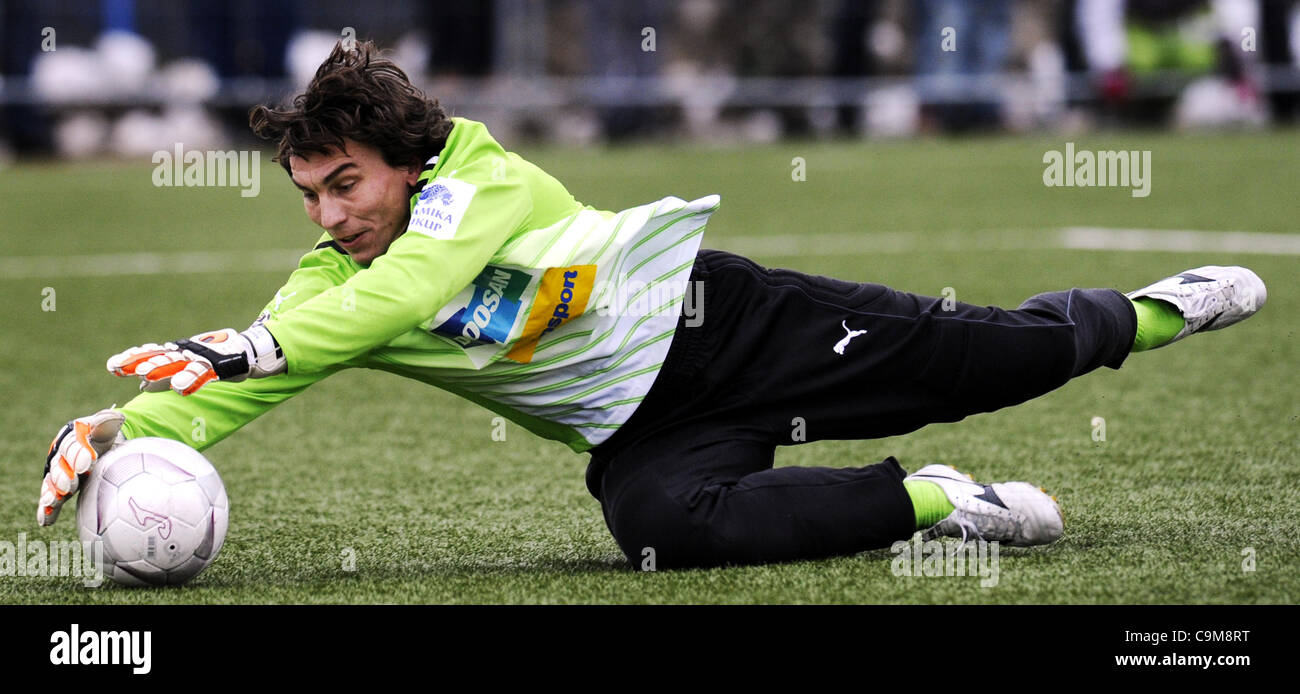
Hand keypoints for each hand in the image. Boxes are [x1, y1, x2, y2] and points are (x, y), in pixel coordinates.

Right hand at [38, 408, 125, 525]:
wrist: (102, 448)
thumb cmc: (106, 436)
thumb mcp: (108, 427)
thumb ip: (108, 424)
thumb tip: (118, 417)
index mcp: (73, 438)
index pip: (74, 444)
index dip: (79, 453)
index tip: (88, 463)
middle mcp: (62, 455)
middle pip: (60, 466)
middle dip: (63, 476)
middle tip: (69, 485)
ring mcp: (59, 473)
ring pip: (52, 483)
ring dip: (51, 493)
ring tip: (52, 502)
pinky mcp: (59, 489)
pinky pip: (51, 499)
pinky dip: (47, 510)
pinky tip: (45, 522)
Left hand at [107, 326, 284, 395]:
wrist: (251, 351)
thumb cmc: (217, 359)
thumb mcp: (188, 366)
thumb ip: (167, 375)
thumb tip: (140, 387)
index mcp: (179, 351)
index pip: (152, 352)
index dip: (133, 358)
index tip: (112, 367)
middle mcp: (188, 352)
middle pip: (160, 356)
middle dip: (139, 362)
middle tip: (119, 369)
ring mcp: (203, 357)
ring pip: (178, 363)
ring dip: (160, 369)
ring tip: (144, 377)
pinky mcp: (219, 365)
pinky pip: (203, 373)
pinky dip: (191, 380)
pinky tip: (180, 389)